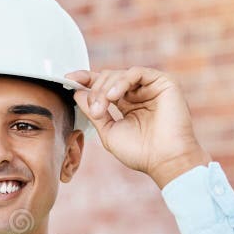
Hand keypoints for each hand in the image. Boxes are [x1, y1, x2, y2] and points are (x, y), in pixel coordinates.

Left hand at [66, 67, 210, 188]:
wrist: (164, 161)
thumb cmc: (140, 152)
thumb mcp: (108, 132)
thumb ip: (93, 112)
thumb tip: (77, 92)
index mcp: (126, 104)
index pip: (103, 86)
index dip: (86, 79)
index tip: (69, 79)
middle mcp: (138, 94)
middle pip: (108, 78)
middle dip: (95, 90)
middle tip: (94, 109)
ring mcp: (150, 87)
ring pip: (120, 74)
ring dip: (105, 88)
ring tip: (102, 107)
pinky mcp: (163, 83)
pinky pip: (137, 72)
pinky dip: (121, 82)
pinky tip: (113, 97)